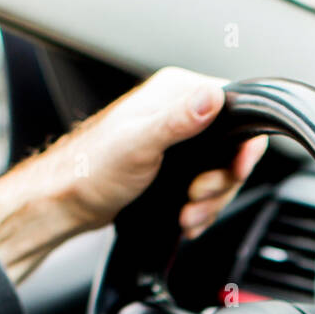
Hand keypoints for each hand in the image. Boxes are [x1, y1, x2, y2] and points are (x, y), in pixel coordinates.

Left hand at [0, 68, 266, 284]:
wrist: (71, 202)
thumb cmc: (94, 169)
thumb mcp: (139, 142)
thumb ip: (178, 119)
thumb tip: (212, 97)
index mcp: (177, 95)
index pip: (235, 109)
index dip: (243, 144)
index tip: (236, 168)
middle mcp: (181, 115)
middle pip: (232, 151)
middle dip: (220, 184)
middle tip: (196, 196)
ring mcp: (180, 145)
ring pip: (221, 177)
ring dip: (209, 204)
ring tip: (187, 215)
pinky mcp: (176, 171)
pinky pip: (206, 193)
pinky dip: (201, 211)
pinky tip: (185, 219)